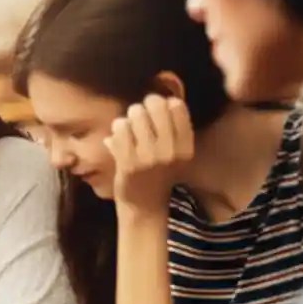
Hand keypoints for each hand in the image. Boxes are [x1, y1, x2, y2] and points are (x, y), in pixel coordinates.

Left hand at [105, 95, 193, 213]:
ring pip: (135, 114)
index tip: (156, 112)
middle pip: (155, 105)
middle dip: (143, 107)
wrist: (144, 206)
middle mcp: (170, 150)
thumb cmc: (158, 174)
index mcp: (185, 146)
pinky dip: (117, 129)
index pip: (176, 106)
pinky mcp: (128, 162)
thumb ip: (171, 126)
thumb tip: (163, 97)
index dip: (163, 102)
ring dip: (128, 118)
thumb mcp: (174, 153)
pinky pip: (120, 127)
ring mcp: (149, 157)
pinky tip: (117, 138)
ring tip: (128, 130)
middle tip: (138, 117)